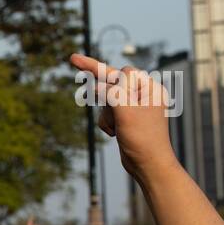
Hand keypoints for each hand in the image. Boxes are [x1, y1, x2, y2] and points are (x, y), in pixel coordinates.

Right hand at [70, 53, 176, 178]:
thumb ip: (112, 93)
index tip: (77, 61)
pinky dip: (106, 122)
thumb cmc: (142, 138)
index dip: (102, 70)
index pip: (122, 72)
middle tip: (74, 59)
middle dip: (100, 90)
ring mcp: (133, 107)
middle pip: (112, 83)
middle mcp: (143, 95)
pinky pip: (107, 113)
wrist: (148, 164)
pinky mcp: (126, 118)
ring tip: (114, 129)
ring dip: (105, 114)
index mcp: (149, 89)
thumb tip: (97, 85)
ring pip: (107, 100)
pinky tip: (113, 133)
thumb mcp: (127, 112)